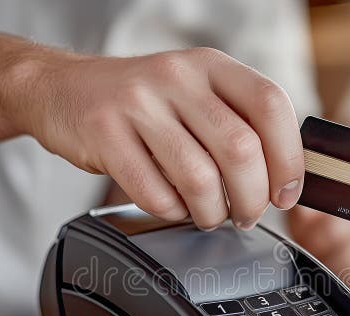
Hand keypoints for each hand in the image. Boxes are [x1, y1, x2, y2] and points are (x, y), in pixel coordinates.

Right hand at [20, 48, 303, 229]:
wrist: (60, 89)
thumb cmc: (140, 102)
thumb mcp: (194, 93)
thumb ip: (237, 123)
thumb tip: (283, 180)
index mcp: (210, 65)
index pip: (271, 105)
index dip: (288, 158)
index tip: (285, 194)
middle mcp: (177, 76)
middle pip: (240, 149)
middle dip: (251, 198)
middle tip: (246, 215)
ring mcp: (138, 103)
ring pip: (199, 178)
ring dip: (212, 212)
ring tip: (209, 215)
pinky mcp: (105, 134)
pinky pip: (154, 193)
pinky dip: (171, 213)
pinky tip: (172, 207)